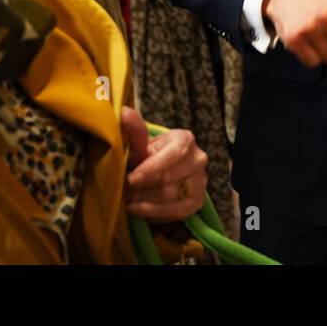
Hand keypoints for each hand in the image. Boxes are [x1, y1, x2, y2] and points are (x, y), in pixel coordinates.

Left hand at [121, 107, 207, 221]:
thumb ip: (135, 131)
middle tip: (125, 192)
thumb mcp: (141, 144)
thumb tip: (125, 112)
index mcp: (186, 139)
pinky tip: (140, 210)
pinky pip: (177, 212)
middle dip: (144, 188)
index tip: (131, 179)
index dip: (151, 169)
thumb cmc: (150, 156)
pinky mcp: (198, 201)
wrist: (162, 171)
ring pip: (172, 196)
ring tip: (129, 202)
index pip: (172, 154)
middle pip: (170, 178)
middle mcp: (199, 158)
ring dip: (146, 202)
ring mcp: (201, 181)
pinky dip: (156, 214)